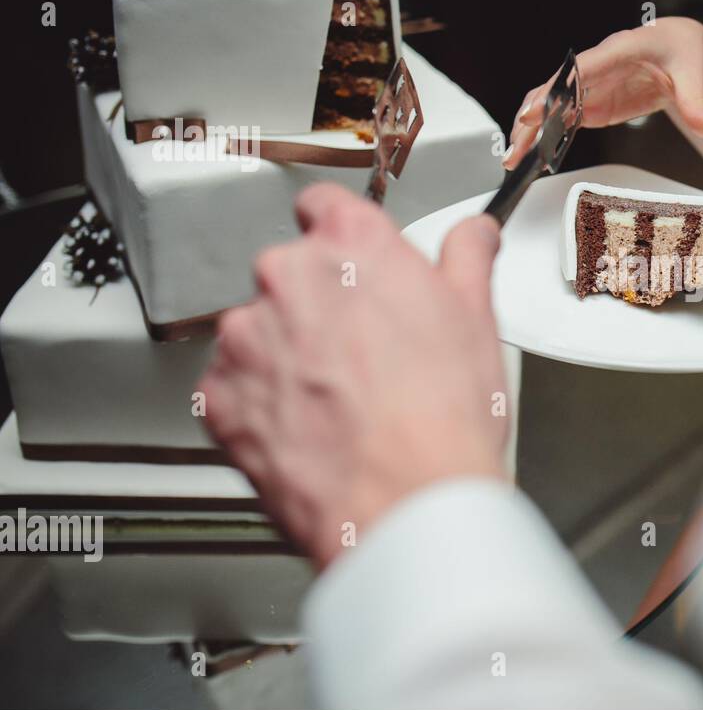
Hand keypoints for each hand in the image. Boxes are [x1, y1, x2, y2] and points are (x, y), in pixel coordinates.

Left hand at [198, 184, 508, 568]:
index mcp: (350, 244)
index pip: (326, 206)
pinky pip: (233, 387)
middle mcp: (287, 277)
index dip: (343, 236)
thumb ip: (466, 258)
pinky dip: (262, 403)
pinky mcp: (218, 396)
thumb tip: (472, 236)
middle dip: (321, 305)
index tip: (354, 260)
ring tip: (340, 400)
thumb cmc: (442, 418)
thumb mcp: (477, 319)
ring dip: (288, 356)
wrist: (403, 503)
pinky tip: (310, 427)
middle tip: (367, 352)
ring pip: (260, 332)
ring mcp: (245, 337)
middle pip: (292, 273)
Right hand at [503, 17, 702, 168]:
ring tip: (514, 160)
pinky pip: (562, 116)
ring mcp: (591, 84)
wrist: (680, 48)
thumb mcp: (695, 75)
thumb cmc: (684, 52)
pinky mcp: (593, 101)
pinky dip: (545, 134)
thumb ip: (698, 105)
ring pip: (551, 103)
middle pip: (554, 89)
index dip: (554, 91)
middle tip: (515, 148)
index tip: (533, 111)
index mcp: (620, 50)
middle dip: (531, 117)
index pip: (581, 70)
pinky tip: (532, 154)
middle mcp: (598, 65)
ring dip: (530, 129)